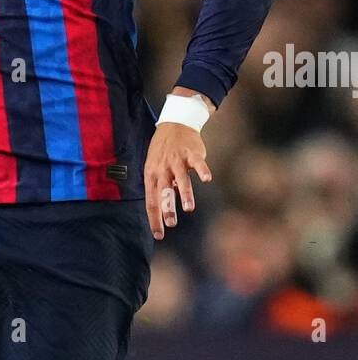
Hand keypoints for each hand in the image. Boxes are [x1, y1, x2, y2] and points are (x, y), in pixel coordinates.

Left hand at [144, 122, 211, 239]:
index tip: (158, 235)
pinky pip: (197, 163)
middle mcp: (162, 169)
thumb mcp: (156, 168)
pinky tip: (207, 180)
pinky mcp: (191, 153)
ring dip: (184, 193)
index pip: (151, 201)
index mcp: (152, 175)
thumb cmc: (164, 151)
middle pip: (163, 192)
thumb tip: (167, 207)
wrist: (174, 124)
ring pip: (180, 179)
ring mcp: (176, 160)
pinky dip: (202, 170)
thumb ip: (161, 187)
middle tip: (171, 224)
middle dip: (167, 208)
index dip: (155, 219)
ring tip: (188, 208)